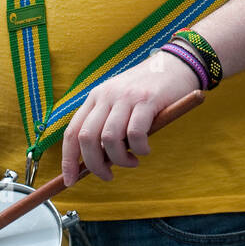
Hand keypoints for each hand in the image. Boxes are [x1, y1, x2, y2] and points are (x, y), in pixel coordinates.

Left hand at [61, 52, 199, 185]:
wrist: (175, 65)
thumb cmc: (147, 91)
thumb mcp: (119, 103)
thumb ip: (106, 125)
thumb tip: (96, 162)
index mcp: (95, 97)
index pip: (72, 132)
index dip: (68, 160)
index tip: (70, 180)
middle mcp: (106, 96)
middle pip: (87, 138)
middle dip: (94, 165)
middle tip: (108, 175)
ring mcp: (126, 97)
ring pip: (109, 139)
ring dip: (119, 159)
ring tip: (132, 161)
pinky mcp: (147, 100)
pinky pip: (135, 134)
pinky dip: (139, 149)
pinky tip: (145, 149)